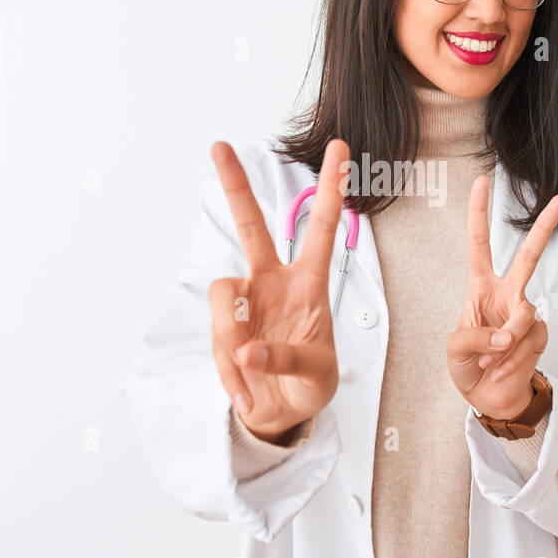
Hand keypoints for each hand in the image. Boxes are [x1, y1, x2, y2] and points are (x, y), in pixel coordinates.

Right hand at [207, 138, 349, 443]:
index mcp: (310, 282)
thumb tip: (247, 349)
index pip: (321, 228)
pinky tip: (246, 388)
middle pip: (251, 226)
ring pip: (225, 294)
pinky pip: (217, 335)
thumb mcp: (317, 374)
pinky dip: (230, 369)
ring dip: (233, 336)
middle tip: (219, 145)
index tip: (340, 149)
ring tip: (252, 373)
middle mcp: (273, 281)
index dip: (330, 189)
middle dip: (235, 186)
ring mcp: (244, 301)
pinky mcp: (221, 324)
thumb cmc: (310, 382)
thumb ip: (287, 358)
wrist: (281, 411)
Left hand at [446, 174, 557, 419]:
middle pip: (529, 254)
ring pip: (523, 318)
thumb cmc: (467, 365)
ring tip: (489, 364)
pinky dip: (511, 360)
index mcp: (481, 286)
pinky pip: (528, 342)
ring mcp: (526, 313)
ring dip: (502, 347)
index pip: (479, 243)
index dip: (478, 213)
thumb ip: (477, 336)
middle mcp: (507, 293)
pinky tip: (502, 369)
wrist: (489, 396)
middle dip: (545, 226)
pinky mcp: (540, 335)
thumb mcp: (456, 348)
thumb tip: (508, 334)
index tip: (482, 180)